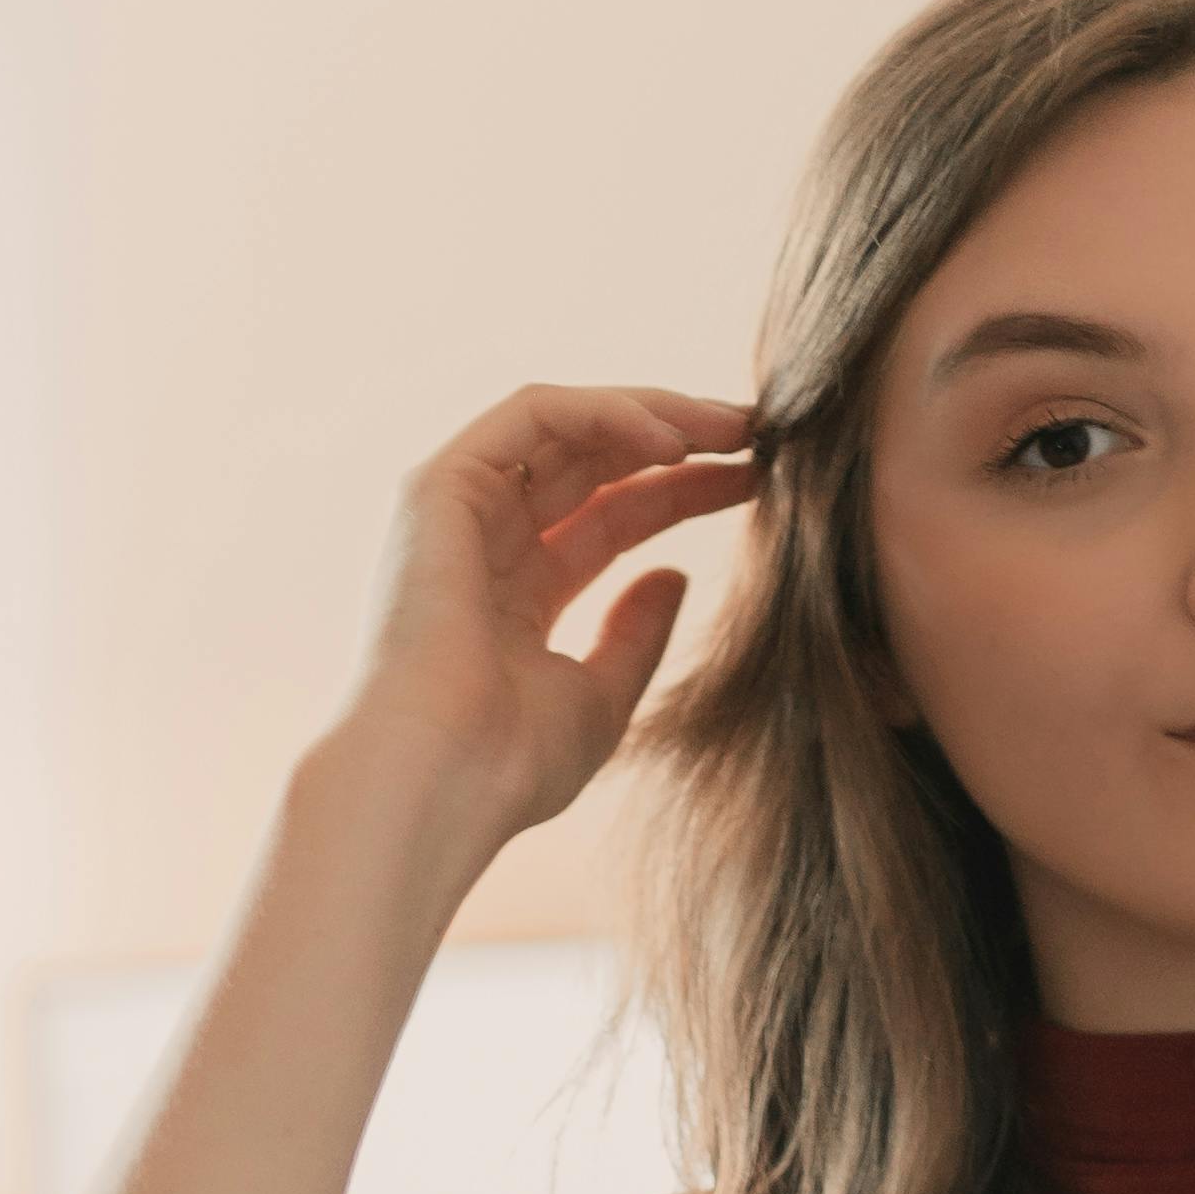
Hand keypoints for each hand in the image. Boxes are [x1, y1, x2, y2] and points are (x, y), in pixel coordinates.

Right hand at [326, 380, 758, 868]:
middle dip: (677, 440)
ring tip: (731, 427)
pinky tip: (672, 440)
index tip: (755, 482)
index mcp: (515, 597)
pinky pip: (533, 415)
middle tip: (757, 434)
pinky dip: (604, 412)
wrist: (437, 781)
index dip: (683, 492)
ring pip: (564, 425)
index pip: (611, 518)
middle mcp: (481, 543)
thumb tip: (676, 576)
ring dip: (651, 413)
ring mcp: (456, 510)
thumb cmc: (508, 763)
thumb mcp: (600, 699)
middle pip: (593, 464)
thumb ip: (636, 636)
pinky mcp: (441, 485)